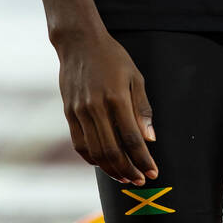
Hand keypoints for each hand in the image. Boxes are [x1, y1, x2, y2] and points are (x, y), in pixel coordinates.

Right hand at [56, 26, 156, 184]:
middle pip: (112, 150)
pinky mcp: (69, 113)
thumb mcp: (135, 77)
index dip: (143, 159)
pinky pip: (80, 144)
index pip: (132, 138)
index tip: (153, 172)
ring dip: (110, 169)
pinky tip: (103, 164)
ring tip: (124, 177)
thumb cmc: (113, 58)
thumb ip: (142, 108)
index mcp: (116, 98)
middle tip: (140, 180)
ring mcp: (79, 112)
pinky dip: (92, 158)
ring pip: (94, 151)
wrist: (79, 43)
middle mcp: (96, 108)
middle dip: (128, 170)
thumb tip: (150, 139)